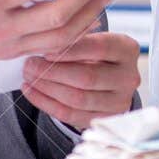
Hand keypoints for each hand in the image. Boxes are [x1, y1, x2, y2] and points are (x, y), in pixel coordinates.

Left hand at [22, 31, 141, 129]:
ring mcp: (120, 101)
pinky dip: (47, 104)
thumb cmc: (95, 53)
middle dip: (53, 72)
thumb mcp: (92, 39)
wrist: (108, 78)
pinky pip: (71, 115)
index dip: (69, 50)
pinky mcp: (105, 119)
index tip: (45, 51)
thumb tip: (43, 46)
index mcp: (127, 49)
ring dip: (47, 89)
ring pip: (78, 99)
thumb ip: (74, 40)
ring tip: (29, 78)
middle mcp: (129, 76)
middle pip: (87, 77)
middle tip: (30, 65)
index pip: (99, 48)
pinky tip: (32, 92)